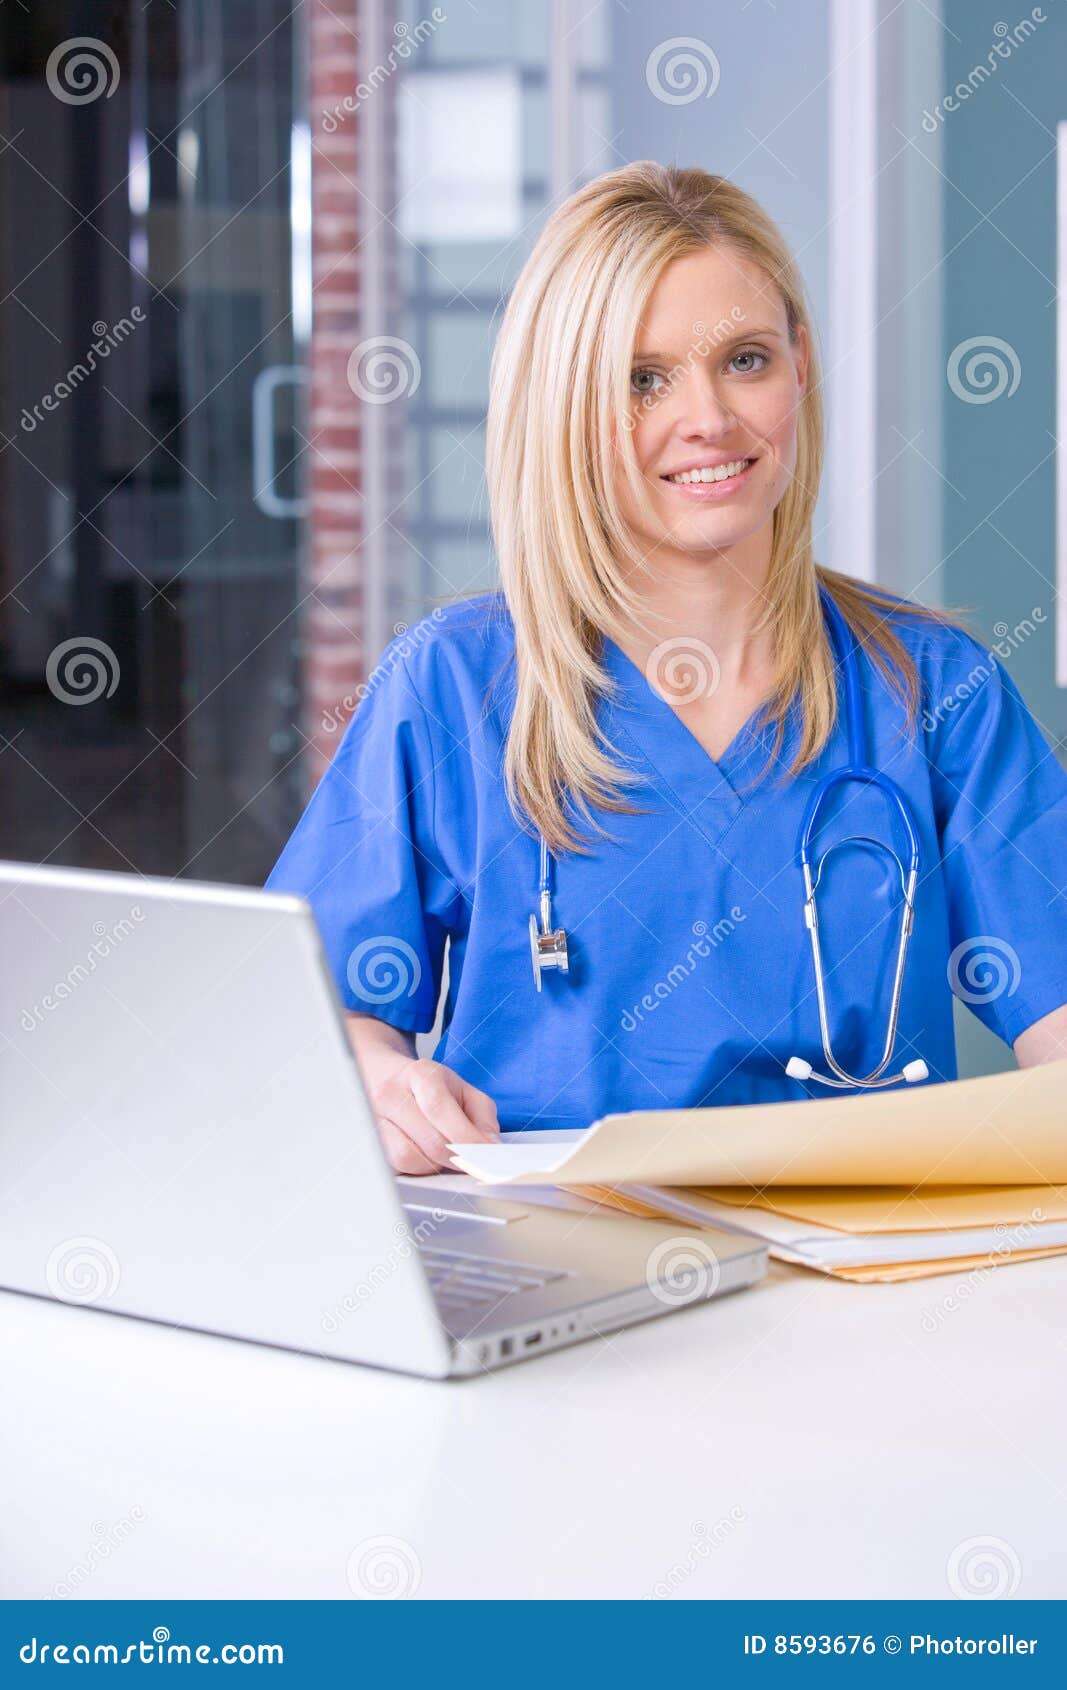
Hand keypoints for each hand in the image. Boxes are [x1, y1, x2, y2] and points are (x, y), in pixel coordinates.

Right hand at [368, 1056, 499, 1174]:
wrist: (388, 1080)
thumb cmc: (431, 1088)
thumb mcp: (465, 1093)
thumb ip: (484, 1120)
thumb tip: (489, 1149)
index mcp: (420, 1074)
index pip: (440, 1109)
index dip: (465, 1137)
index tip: (483, 1156)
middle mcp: (391, 1094)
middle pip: (429, 1141)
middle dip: (455, 1157)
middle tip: (469, 1161)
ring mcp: (374, 1118)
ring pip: (410, 1159)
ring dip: (433, 1165)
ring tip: (441, 1152)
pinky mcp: (368, 1142)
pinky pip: (397, 1167)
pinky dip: (416, 1167)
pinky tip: (422, 1154)